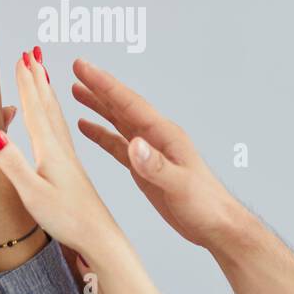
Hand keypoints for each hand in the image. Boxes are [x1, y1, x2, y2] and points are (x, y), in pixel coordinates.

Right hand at [0, 48, 120, 253]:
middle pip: (48, 106)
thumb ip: (12, 163)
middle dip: (38, 79)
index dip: (27, 83)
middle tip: (32, 54)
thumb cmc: (67, 220)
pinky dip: (54, 117)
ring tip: (42, 76)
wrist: (99, 238)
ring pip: (56, 117)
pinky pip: (61, 132)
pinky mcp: (72, 169)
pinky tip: (53, 120)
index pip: (36, 109)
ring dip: (47, 93)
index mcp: (51, 151)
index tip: (21, 57)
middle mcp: (62, 149)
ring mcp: (69, 158)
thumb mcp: (32, 193)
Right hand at [71, 59, 246, 249]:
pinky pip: (117, 144)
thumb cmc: (206, 205)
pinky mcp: (143, 168)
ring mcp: (149, 151)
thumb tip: (133, 145)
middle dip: (98, 87)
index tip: (83, 68)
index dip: (105, 84)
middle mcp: (155, 137)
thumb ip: (156, 166)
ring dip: (98, 106)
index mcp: (164, 135)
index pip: (129, 103)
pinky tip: (87, 127)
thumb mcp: (180, 185)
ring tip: (76, 91)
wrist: (216, 225)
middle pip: (121, 106)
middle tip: (76, 68)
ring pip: (118, 121)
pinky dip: (101, 134)